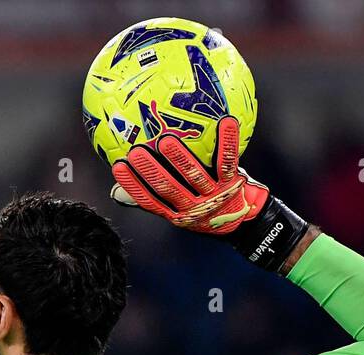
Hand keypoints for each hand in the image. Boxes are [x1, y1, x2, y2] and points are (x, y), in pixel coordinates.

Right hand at [110, 115, 311, 272]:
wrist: (247, 224)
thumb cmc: (207, 210)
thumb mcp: (179, 209)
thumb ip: (153, 198)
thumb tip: (116, 192)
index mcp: (177, 214)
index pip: (149, 201)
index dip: (133, 185)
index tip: (118, 167)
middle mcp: (193, 208)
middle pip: (168, 189)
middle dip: (151, 171)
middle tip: (136, 151)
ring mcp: (213, 197)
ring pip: (194, 176)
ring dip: (179, 159)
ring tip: (166, 141)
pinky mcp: (233, 185)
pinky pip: (228, 162)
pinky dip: (227, 142)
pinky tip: (226, 121)